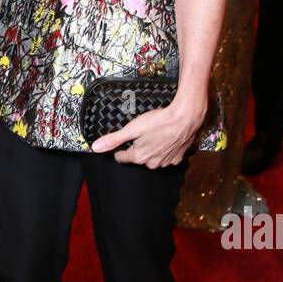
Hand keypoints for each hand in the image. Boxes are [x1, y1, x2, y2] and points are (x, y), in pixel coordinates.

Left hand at [90, 95, 205, 167]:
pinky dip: (164, 149)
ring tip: (154, 134)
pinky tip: (165, 138)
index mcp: (139, 157)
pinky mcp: (177, 158)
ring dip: (151, 149)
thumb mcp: (132, 128)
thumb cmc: (160, 121)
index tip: (119, 143)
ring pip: (152, 158)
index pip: (121, 157)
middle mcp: (152, 163)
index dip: (118, 149)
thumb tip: (96, 147)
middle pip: (137, 158)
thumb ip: (114, 139)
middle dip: (137, 147)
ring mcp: (166, 162)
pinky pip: (166, 156)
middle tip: (140, 134)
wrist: (185, 118)